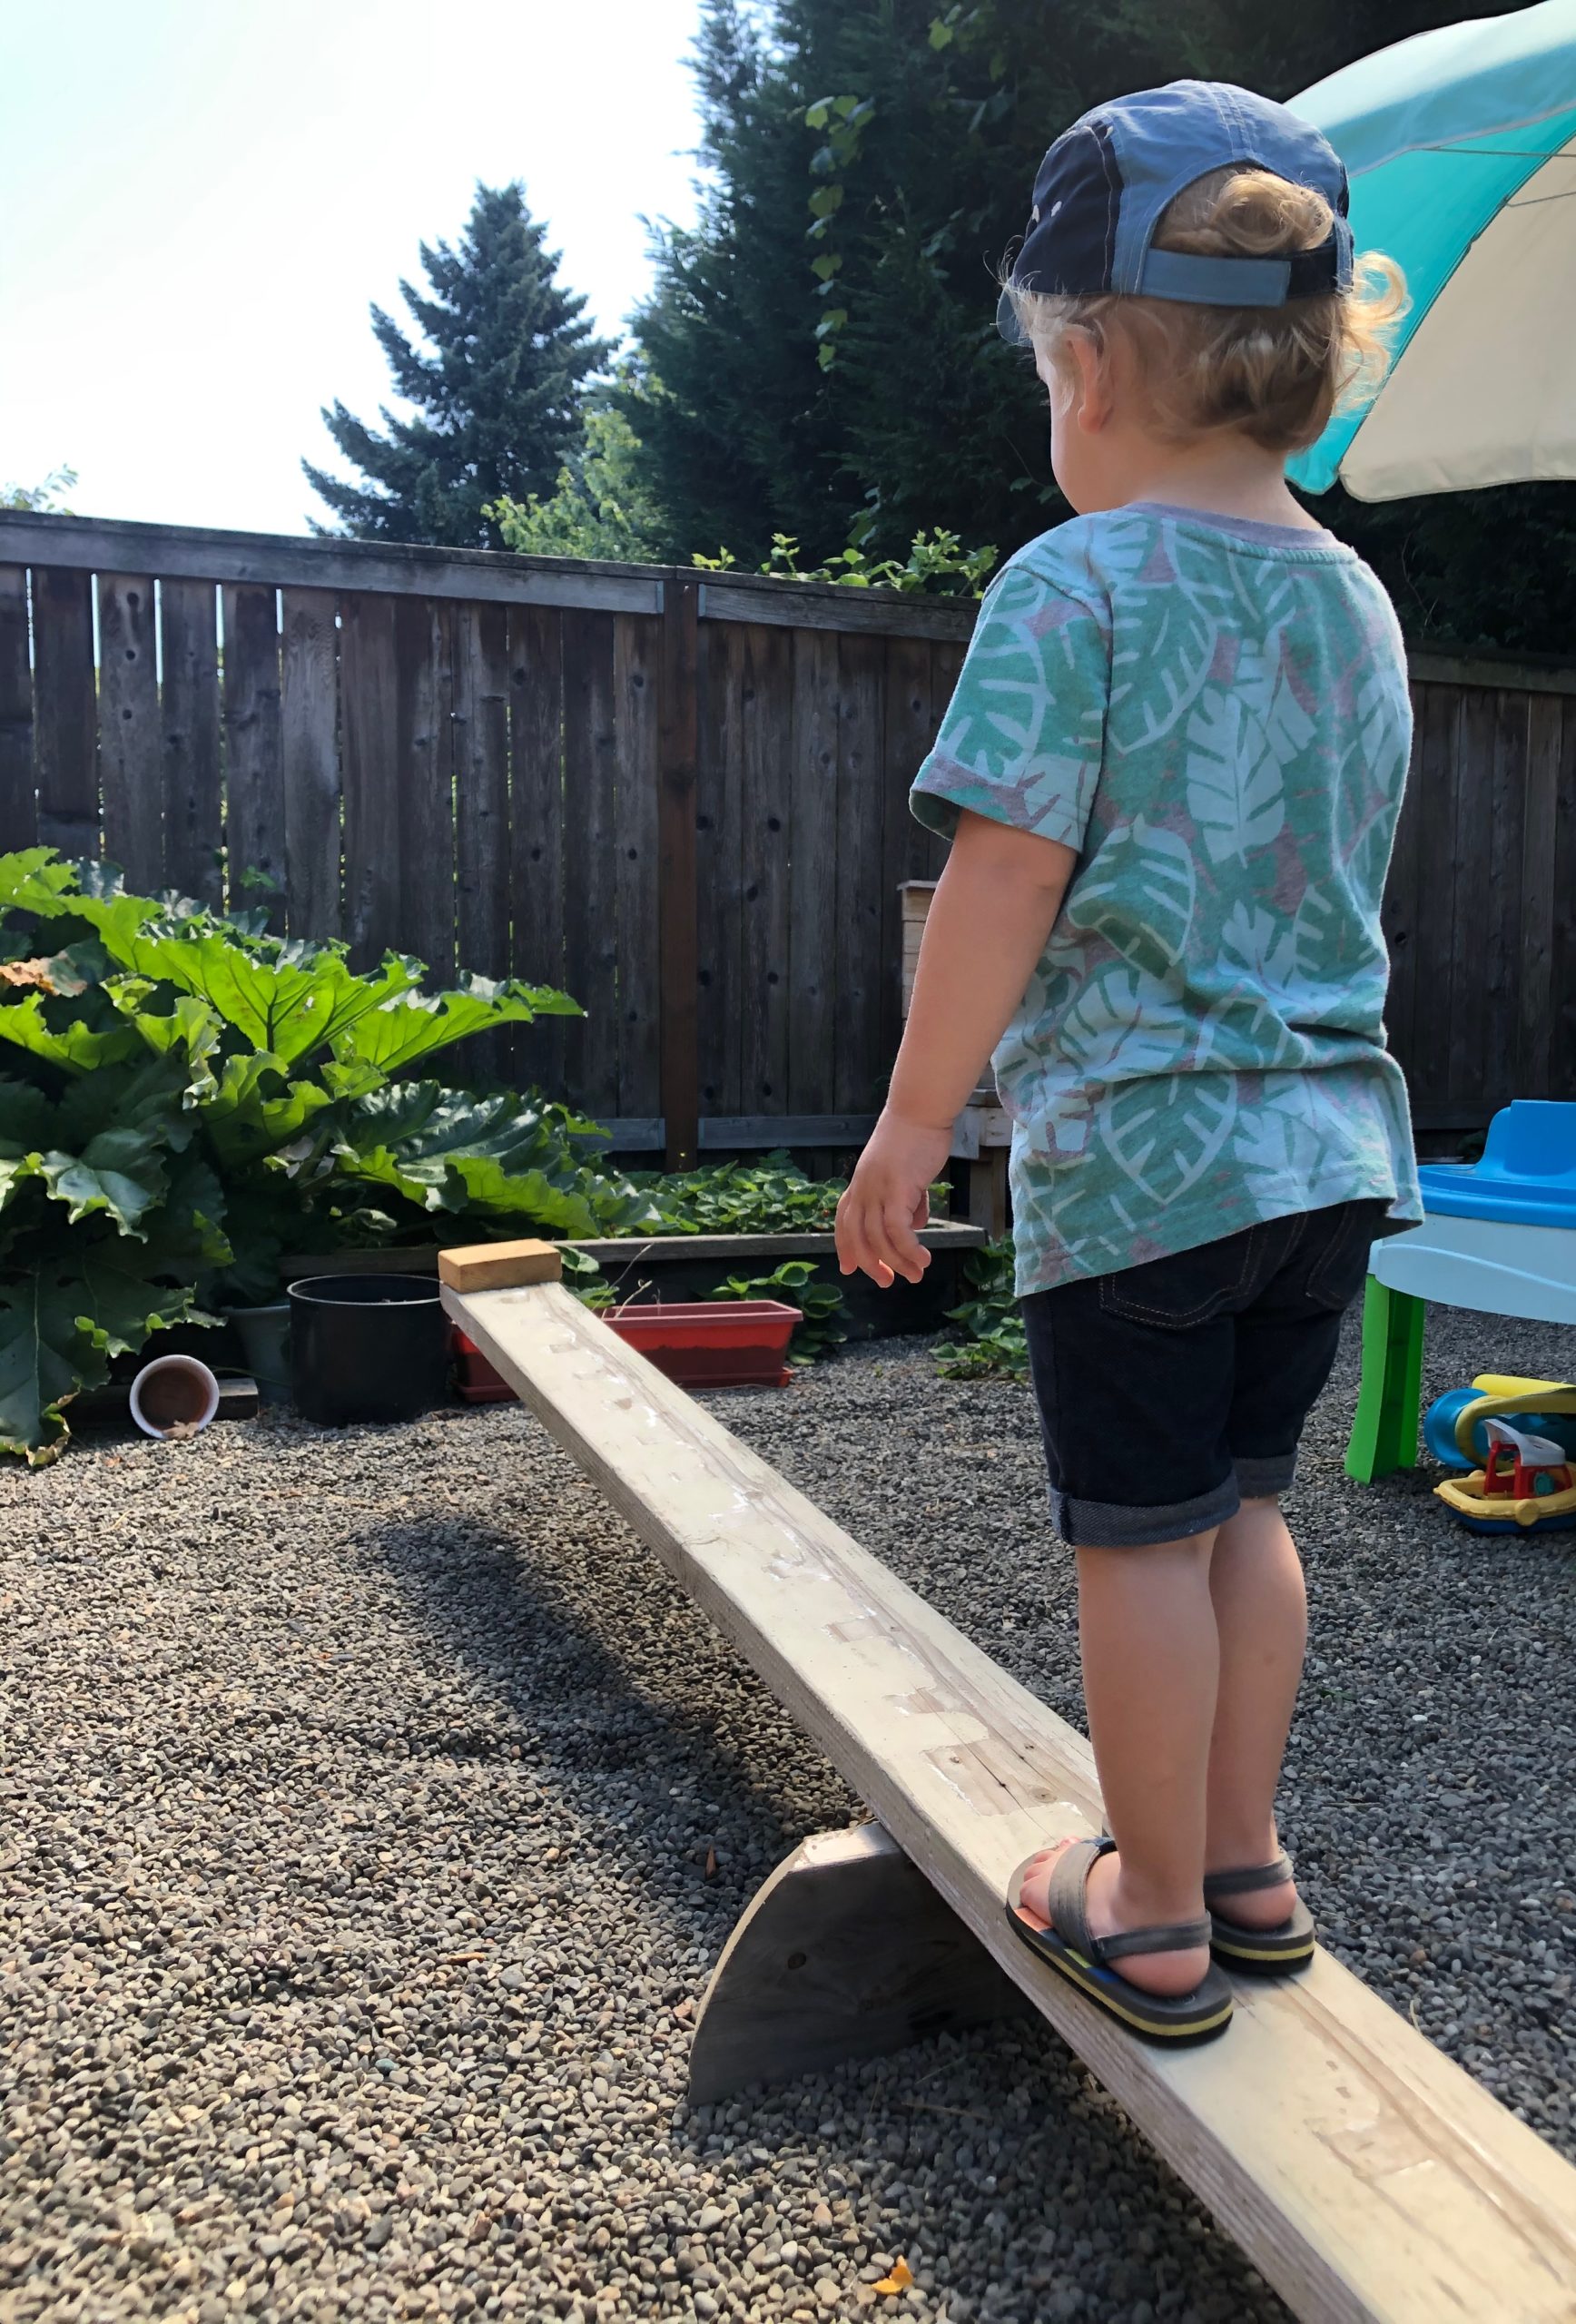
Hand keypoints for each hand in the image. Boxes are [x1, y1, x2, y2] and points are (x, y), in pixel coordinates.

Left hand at [835, 1110, 953, 1286]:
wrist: (919, 1111)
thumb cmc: (916, 1138)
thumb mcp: (906, 1173)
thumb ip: (908, 1199)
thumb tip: (916, 1224)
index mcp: (860, 1183)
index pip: (844, 1221)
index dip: (845, 1247)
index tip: (849, 1269)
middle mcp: (862, 1189)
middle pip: (857, 1237)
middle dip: (871, 1264)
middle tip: (888, 1282)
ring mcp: (876, 1190)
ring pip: (879, 1239)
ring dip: (898, 1262)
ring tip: (917, 1274)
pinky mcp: (896, 1190)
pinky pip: (898, 1230)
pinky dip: (909, 1249)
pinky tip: (923, 1258)